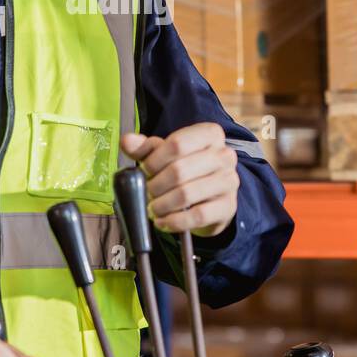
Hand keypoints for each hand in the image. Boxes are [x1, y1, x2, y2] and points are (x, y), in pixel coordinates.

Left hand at [119, 122, 239, 237]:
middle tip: (146, 192)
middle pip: (179, 170)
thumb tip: (127, 140)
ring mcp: (229, 181)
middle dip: (156, 185)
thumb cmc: (186, 170)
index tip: (144, 170)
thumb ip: (145, 148)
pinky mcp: (228, 206)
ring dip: (162, 204)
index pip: (177, 143)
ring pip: (187, 194)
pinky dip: (174, 221)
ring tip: (152, 207)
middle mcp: (224, 155)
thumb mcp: (165, 154)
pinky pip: (197, 216)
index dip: (154, 159)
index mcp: (210, 134)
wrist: (210, 198)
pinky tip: (162, 221)